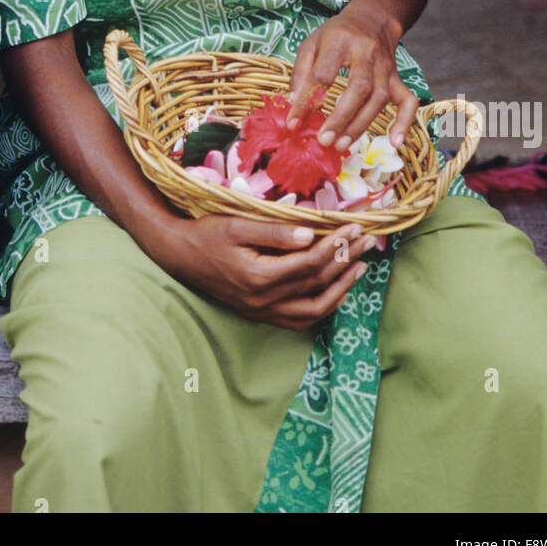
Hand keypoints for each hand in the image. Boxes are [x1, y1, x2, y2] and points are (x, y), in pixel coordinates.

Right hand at [154, 213, 377, 331]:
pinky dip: (321, 307)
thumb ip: (275, 232)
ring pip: (313, 309)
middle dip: (345, 261)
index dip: (336, 245)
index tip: (355, 228)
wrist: (180, 256)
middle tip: (367, 243)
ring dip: (340, 289)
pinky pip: (299, 320)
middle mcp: (264, 300)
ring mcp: (263, 311)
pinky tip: (334, 292)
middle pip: (316, 283)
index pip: (310, 262)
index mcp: (260, 275)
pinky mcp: (260, 314)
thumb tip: (310, 235)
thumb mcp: (238, 225)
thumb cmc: (208, 235)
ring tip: (358, 268)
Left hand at [285, 0, 418, 152]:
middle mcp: (366, 52)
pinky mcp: (397, 77)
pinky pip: (407, 100)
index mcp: (339, 40)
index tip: (294, 123)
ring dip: (361, 125)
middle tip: (324, 140)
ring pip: (379, 98)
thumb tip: (294, 103)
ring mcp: (385, 66)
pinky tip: (395, 141)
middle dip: (340, 117)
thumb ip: (301, 71)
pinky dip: (404, 122)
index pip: (323, 74)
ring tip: (342, 145)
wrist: (373, 18)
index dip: (307, 100)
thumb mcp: (312, 42)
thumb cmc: (337, 34)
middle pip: (358, 87)